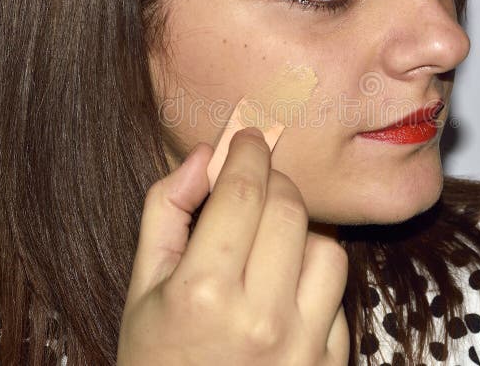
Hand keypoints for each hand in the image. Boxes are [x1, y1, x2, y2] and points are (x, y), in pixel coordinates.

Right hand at [117, 127, 349, 364]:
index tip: (248, 137)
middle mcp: (262, 317)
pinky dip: (315, 275)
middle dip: (273, 181)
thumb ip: (164, 213)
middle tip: (255, 182)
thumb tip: (202, 156)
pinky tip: (286, 286)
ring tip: (269, 241)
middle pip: (289, 209)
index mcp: (203, 293)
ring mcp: (303, 344)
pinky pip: (338, 293)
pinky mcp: (329, 362)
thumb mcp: (141, 289)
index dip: (248, 151)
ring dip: (300, 229)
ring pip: (326, 245)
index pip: (244, 191)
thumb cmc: (156, 362)